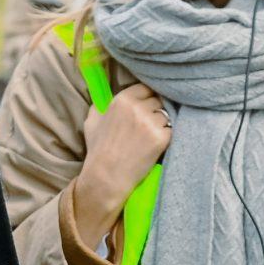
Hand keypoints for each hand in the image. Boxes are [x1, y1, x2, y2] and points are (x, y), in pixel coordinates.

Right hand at [74, 82, 170, 234]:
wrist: (106, 176)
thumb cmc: (98, 150)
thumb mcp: (92, 122)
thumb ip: (100, 106)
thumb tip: (104, 100)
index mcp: (122, 99)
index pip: (145, 88)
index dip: (147, 98)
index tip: (145, 107)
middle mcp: (137, 107)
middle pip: (158, 100)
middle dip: (155, 110)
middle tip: (149, 125)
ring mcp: (151, 122)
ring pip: (166, 115)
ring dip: (162, 124)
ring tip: (151, 137)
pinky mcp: (161, 137)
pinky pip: (171, 129)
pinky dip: (166, 136)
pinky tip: (156, 145)